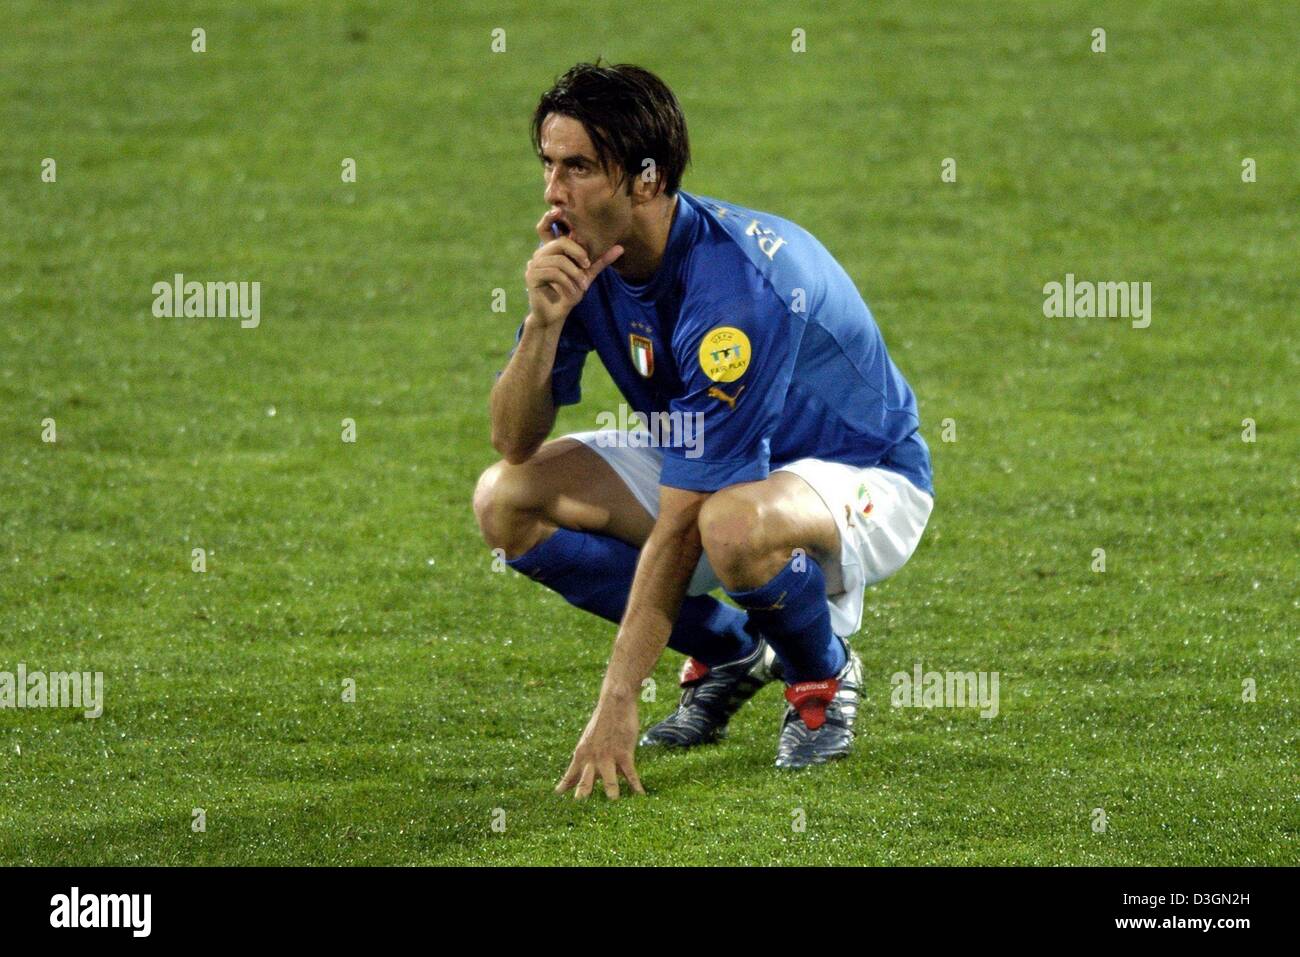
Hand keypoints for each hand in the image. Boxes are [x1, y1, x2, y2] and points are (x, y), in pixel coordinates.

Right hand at [525, 209, 622, 327]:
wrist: (555, 315)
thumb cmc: (569, 294)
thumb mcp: (587, 275)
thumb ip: (600, 261)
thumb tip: (621, 248)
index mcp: (551, 250)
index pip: (565, 236)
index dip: (578, 246)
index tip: (588, 263)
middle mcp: (540, 254)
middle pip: (561, 243)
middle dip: (579, 255)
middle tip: (588, 269)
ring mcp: (534, 264)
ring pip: (560, 261)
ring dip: (575, 274)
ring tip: (582, 286)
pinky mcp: (531, 276)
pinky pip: (553, 273)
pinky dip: (567, 283)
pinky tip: (572, 292)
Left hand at [555, 691, 645, 799]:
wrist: (614, 703)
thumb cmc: (602, 721)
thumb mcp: (588, 739)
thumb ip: (587, 757)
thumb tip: (586, 772)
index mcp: (580, 753)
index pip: (570, 775)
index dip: (564, 788)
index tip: (558, 799)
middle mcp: (591, 758)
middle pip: (584, 782)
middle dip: (582, 797)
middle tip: (580, 811)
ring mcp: (608, 756)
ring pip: (608, 781)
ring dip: (611, 793)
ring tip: (613, 804)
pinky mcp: (624, 753)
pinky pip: (631, 774)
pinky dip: (636, 786)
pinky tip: (640, 795)